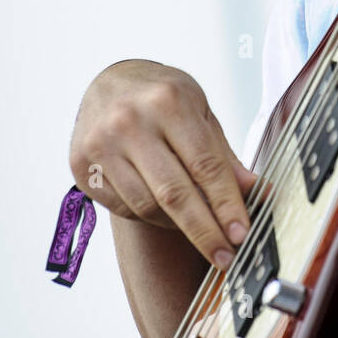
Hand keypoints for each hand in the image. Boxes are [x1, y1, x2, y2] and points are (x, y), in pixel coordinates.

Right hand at [69, 59, 253, 267]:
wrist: (109, 81)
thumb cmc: (161, 96)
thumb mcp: (200, 111)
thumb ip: (223, 155)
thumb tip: (255, 191)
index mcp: (168, 102)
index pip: (204, 165)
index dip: (226, 204)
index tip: (242, 233)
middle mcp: (130, 122)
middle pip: (174, 194)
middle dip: (205, 232)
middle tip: (227, 257)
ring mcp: (101, 145)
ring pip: (147, 206)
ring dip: (178, 226)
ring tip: (198, 228)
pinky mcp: (82, 165)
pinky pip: (123, 207)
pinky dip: (149, 216)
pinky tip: (163, 209)